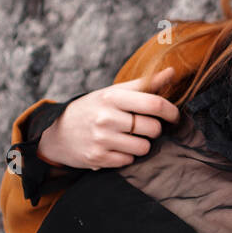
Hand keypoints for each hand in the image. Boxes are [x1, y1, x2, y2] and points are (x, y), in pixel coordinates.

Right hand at [38, 66, 180, 169]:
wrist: (57, 132)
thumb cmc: (92, 109)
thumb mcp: (113, 93)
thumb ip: (144, 84)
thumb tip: (172, 71)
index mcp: (112, 97)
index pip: (154, 103)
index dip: (171, 111)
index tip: (174, 116)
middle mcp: (106, 117)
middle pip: (153, 128)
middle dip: (154, 129)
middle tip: (144, 127)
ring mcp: (101, 139)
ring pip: (144, 147)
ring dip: (142, 144)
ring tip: (129, 138)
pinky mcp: (98, 158)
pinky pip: (129, 160)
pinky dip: (127, 156)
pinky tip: (116, 148)